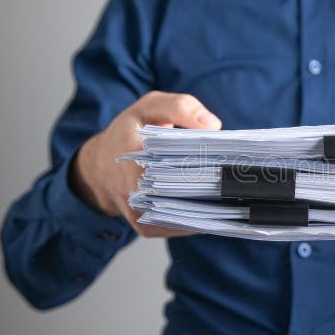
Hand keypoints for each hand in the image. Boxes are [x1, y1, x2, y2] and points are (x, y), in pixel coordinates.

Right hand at [71, 91, 221, 237]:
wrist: (97, 168)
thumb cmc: (126, 134)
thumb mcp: (150, 107)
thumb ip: (180, 107)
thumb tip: (212, 126)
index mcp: (134, 156)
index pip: (181, 164)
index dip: (210, 161)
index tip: (231, 157)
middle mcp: (134, 191)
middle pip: (188, 192)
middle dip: (214, 183)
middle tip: (237, 172)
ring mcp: (140, 213)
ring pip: (187, 213)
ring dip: (210, 202)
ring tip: (230, 185)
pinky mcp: (147, 227)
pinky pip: (181, 225)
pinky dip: (200, 214)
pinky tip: (215, 200)